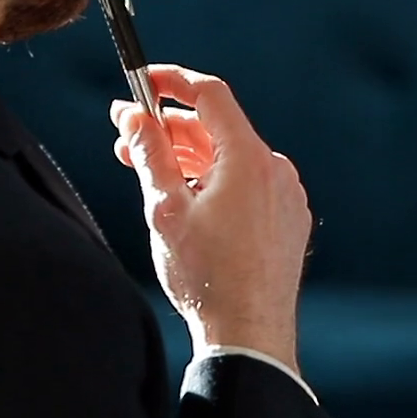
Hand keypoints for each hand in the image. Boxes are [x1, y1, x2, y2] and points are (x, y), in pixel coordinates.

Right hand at [112, 65, 312, 371]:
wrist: (249, 336)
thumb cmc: (207, 277)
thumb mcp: (165, 209)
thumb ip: (150, 154)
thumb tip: (135, 116)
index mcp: (249, 159)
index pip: (210, 94)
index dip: (172, 81)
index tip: (142, 82)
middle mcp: (276, 171)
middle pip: (219, 129)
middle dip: (170, 130)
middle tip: (127, 139)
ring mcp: (287, 197)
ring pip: (232, 161)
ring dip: (190, 160)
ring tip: (150, 175)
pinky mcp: (289, 222)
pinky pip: (249, 187)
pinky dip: (217, 184)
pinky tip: (188, 204)